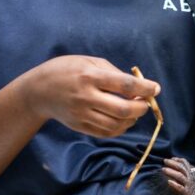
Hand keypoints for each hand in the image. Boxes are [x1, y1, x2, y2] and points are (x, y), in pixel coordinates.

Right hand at [23, 55, 158, 137]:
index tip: (155, 89)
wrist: (38, 91)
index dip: (144, 88)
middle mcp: (86, 97)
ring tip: (135, 111)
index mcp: (90, 76)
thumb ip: (113, 72)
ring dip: (132, 120)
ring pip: (116, 125)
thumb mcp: (88, 61)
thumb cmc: (66, 70)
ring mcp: (82, 114)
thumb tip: (137, 86)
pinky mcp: (79, 126)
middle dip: (141, 108)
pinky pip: (106, 133)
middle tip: (145, 103)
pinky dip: (120, 129)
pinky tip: (124, 120)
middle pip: (123, 109)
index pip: (124, 85)